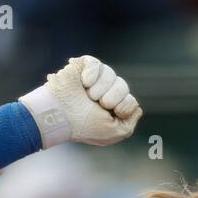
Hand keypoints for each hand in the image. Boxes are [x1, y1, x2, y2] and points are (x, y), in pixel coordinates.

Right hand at [21, 55, 141, 148]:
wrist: (60, 114)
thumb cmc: (84, 126)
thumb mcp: (113, 133)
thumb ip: (129, 125)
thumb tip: (138, 108)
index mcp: (112, 108)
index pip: (131, 101)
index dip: (122, 107)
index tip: (108, 113)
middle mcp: (105, 91)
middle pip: (123, 86)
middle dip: (111, 98)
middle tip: (96, 105)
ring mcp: (95, 78)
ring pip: (111, 74)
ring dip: (98, 89)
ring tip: (87, 96)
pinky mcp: (84, 65)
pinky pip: (97, 64)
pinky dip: (90, 75)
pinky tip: (83, 84)